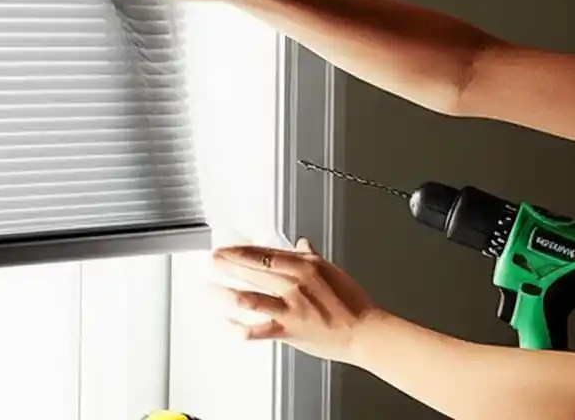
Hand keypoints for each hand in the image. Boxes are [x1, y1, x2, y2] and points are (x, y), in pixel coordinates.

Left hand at [211, 238, 381, 363]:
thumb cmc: (353, 304)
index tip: (224, 248)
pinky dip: (238, 328)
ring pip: (249, 297)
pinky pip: (257, 329)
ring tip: (207, 289)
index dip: (239, 250)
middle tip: (209, 261)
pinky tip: (224, 324)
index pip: (263, 253)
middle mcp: (295, 283)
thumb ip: (310, 256)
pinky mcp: (290, 329)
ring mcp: (291, 307)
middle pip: (252, 269)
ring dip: (224, 293)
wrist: (367, 332)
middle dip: (225, 264)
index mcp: (304, 265)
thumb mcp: (331, 271)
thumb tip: (301, 242)